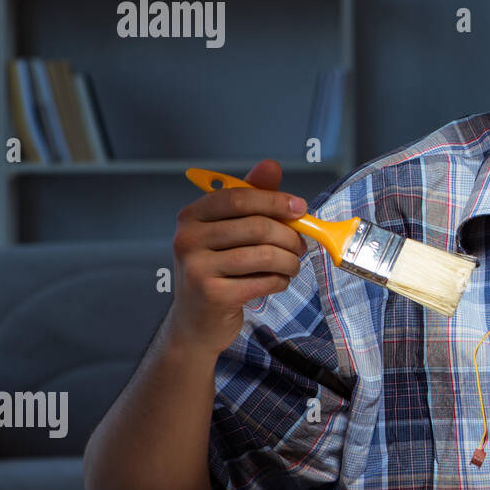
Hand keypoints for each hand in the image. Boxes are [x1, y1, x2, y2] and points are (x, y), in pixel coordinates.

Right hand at [170, 159, 308, 356]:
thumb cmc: (218, 270)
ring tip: (291, 266)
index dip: (275, 201)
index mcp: (192, 216)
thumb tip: (271, 166)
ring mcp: (197, 268)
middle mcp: (188, 239)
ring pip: (265, 255)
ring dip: (289, 261)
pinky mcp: (212, 295)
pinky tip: (276, 282)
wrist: (196, 323)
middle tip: (301, 246)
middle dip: (289, 236)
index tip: (300, 208)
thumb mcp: (230, 231)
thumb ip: (252, 198)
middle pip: (257, 227)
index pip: (240, 199)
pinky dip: (280, 281)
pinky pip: (264, 281)